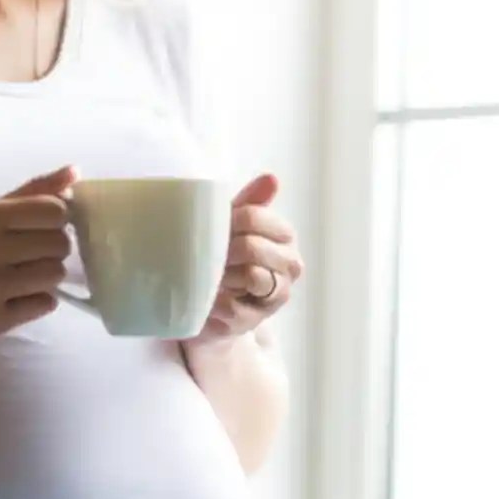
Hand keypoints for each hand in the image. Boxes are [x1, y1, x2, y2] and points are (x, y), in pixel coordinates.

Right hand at [0, 166, 76, 342]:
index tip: (46, 224)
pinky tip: (21, 294)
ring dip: (49, 274)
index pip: (54, 211)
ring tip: (29, 273)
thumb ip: (35, 190)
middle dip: (54, 247)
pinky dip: (40, 299)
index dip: (58, 218)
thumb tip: (75, 172)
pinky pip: (46, 304)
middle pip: (60, 244)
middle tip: (36, 251)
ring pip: (55, 274)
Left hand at [185, 174, 303, 347]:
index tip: (214, 225)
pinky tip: (208, 296)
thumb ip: (250, 202)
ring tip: (212, 274)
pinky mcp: (255, 321)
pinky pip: (233, 306)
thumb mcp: (232, 225)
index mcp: (285, 237)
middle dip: (225, 249)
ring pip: (251, 276)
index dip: (229, 220)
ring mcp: (276, 296)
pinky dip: (215, 300)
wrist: (210, 306)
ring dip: (224, 274)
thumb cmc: (223, 257)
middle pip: (252, 247)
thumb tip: (272, 177)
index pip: (257, 217)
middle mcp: (290, 265)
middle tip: (211, 253)